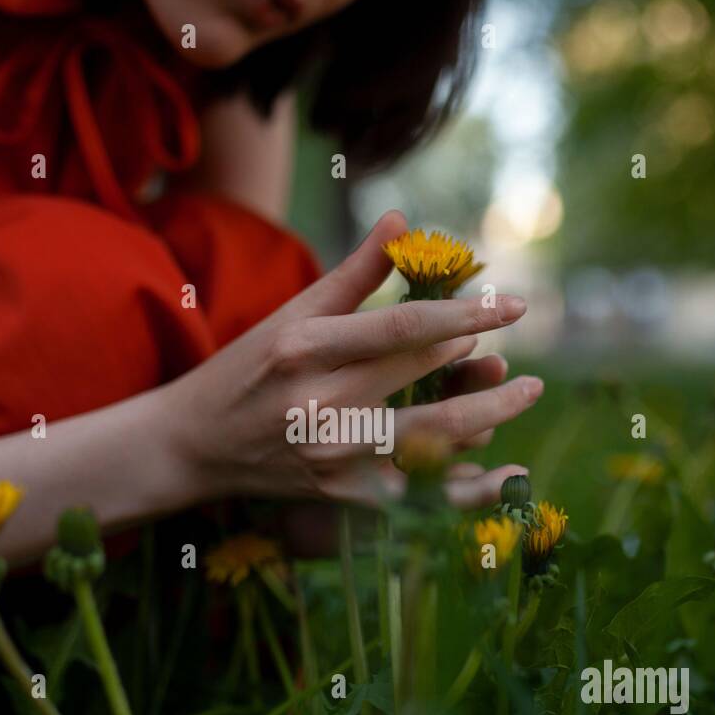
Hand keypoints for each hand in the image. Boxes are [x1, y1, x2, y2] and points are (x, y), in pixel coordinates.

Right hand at [165, 210, 541, 508]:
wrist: (191, 445)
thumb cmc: (245, 369)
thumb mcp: (290, 317)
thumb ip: (351, 273)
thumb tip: (403, 219)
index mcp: (303, 347)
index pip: (401, 327)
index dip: (465, 312)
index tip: (513, 305)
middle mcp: (316, 402)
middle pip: (420, 381)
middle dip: (480, 363)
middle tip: (516, 357)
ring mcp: (326, 455)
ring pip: (426, 439)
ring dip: (486, 416)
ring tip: (522, 394)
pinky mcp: (334, 495)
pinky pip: (413, 493)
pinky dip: (461, 486)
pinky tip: (504, 474)